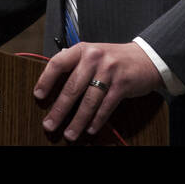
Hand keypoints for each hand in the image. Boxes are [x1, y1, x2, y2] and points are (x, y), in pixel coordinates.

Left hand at [33, 41, 162, 139]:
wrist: (145, 58)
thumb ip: (74, 62)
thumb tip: (51, 79)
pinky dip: (97, 120)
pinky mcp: (122, 84)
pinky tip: (90, 129)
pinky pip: (106, 106)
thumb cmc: (115, 59)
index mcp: (83, 49)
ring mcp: (109, 71)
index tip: (38, 96)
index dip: (46, 80)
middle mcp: (95, 57)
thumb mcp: (93, 53)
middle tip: (49, 125)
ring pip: (89, 101)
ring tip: (70, 134)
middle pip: (72, 87)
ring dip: (77, 121)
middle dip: (59, 110)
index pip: (58, 63)